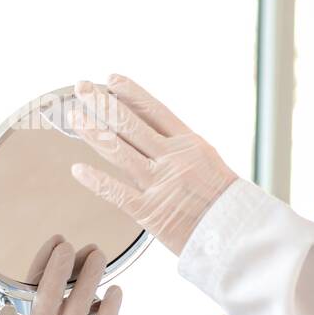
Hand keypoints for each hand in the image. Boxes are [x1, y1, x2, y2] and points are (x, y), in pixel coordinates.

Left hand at [67, 74, 240, 256]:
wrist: (239, 234)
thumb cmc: (224, 201)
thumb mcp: (208, 161)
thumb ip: (180, 147)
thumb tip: (151, 128)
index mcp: (189, 143)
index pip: (154, 109)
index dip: (129, 92)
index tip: (111, 80)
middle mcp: (173, 158)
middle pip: (129, 123)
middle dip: (102, 103)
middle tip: (81, 88)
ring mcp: (160, 183)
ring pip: (118, 150)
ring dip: (92, 132)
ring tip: (75, 118)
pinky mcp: (150, 211)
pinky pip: (116, 192)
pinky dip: (95, 180)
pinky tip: (77, 169)